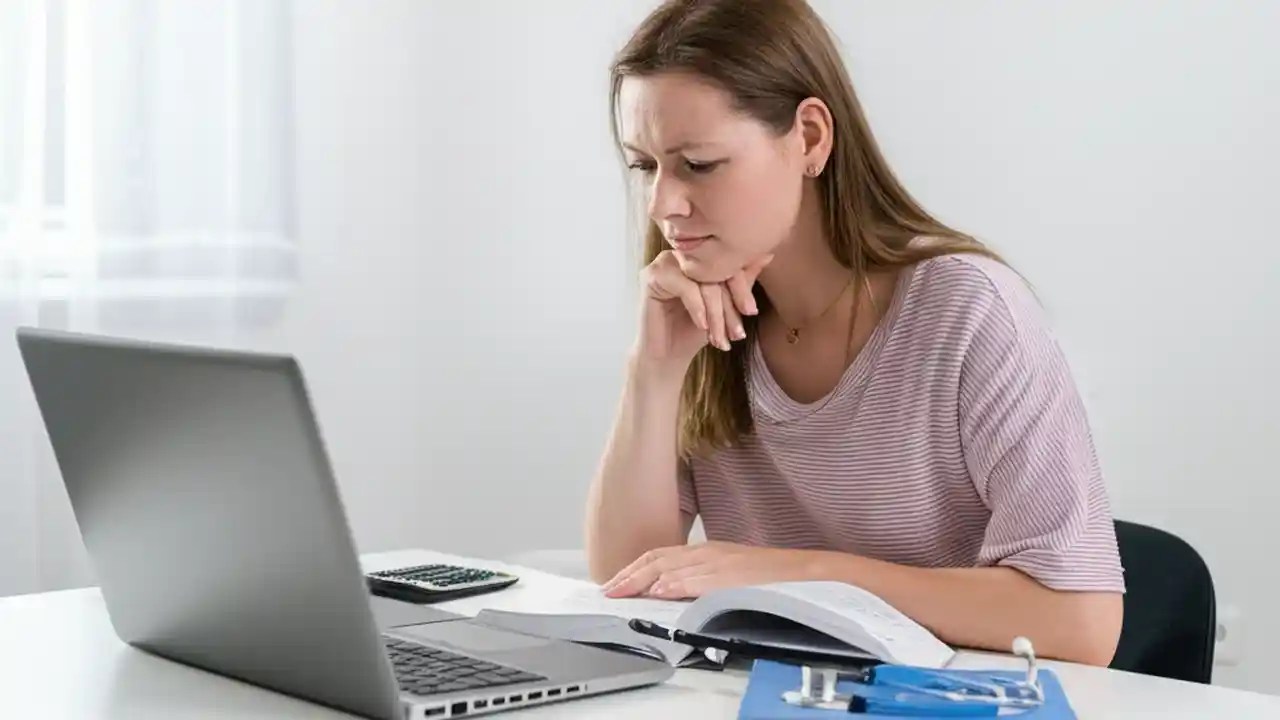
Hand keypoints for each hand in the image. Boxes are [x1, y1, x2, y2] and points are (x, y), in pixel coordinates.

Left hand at [600, 541, 822, 599]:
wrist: (808, 572)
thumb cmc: (772, 577)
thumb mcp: (731, 573)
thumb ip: (703, 578)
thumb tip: (674, 590)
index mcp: (707, 550)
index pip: (661, 555)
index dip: (634, 569)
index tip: (615, 582)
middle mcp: (708, 552)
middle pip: (658, 559)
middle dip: (629, 575)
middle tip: (607, 590)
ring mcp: (719, 563)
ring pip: (671, 567)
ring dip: (642, 580)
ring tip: (621, 591)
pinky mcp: (731, 576)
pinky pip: (697, 579)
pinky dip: (675, 584)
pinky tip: (658, 591)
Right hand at [635, 252, 772, 366]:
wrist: (667, 356)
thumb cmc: (695, 330)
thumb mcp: (725, 306)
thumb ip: (742, 281)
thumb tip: (767, 254)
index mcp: (699, 255)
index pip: (726, 261)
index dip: (741, 287)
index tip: (751, 312)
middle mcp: (681, 254)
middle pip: (715, 271)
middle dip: (729, 305)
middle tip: (737, 332)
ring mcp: (664, 262)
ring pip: (701, 280)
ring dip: (715, 312)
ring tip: (720, 338)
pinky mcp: (651, 276)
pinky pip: (683, 286)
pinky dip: (697, 308)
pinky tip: (702, 326)